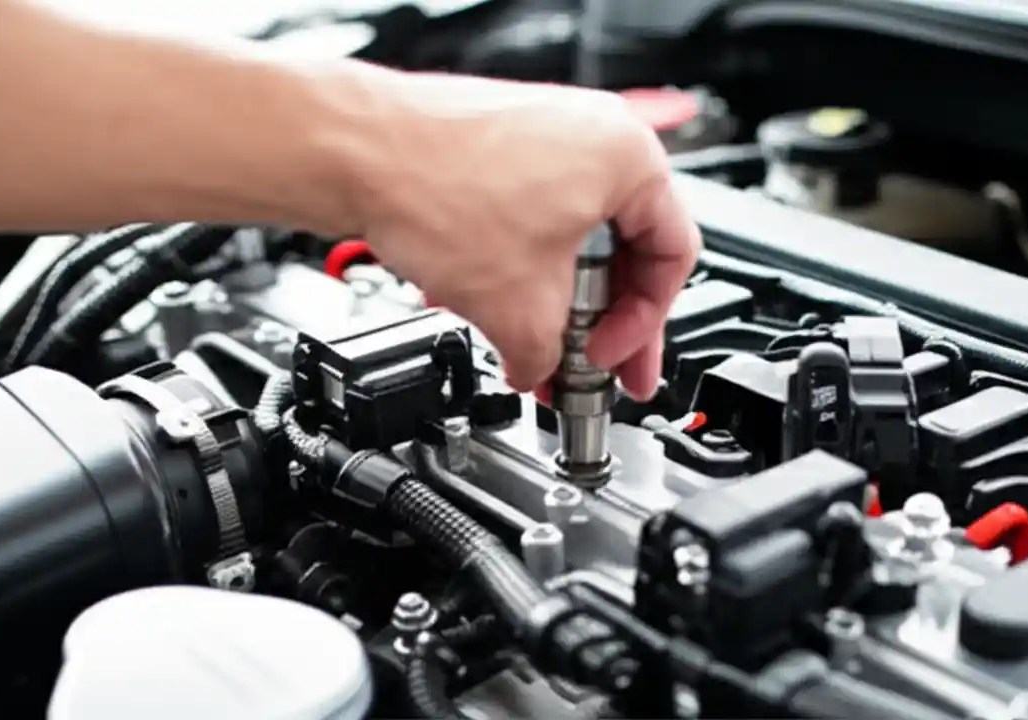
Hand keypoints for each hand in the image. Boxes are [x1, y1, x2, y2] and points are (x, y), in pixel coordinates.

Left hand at [334, 66, 699, 399]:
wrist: (353, 151)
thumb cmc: (434, 188)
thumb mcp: (518, 305)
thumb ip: (549, 356)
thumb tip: (544, 372)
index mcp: (630, 158)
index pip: (674, 256)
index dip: (645, 326)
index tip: (612, 362)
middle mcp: (595, 134)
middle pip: (624, 249)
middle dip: (601, 322)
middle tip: (594, 368)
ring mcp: (547, 135)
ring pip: (575, 238)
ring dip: (557, 303)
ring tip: (538, 349)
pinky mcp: (503, 146)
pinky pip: (535, 218)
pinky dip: (525, 269)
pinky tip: (503, 310)